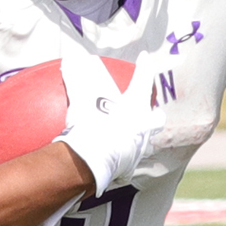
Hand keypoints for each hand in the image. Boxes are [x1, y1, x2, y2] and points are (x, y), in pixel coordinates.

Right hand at [55, 50, 162, 195]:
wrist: (93, 160)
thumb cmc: (91, 125)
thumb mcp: (81, 100)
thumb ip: (76, 80)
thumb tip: (69, 58)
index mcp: (136, 108)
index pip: (143, 80)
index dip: (145, 67)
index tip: (145, 57)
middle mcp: (143, 129)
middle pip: (156, 118)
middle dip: (155, 114)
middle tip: (151, 111)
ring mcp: (138, 150)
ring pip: (145, 143)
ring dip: (141, 139)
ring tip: (133, 139)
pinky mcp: (128, 168)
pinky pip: (127, 166)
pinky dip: (122, 165)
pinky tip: (114, 167)